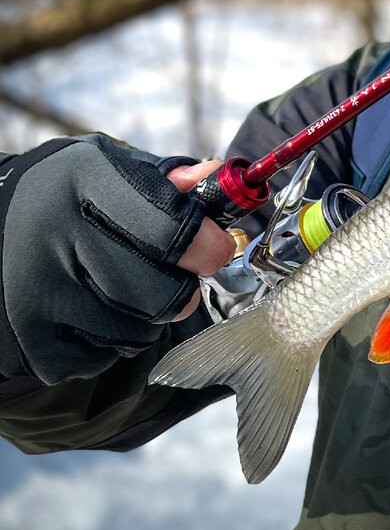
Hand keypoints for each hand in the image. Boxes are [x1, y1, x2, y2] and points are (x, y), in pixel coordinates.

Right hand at [0, 136, 235, 383]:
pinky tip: (95, 312)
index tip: (216, 249)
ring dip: (149, 318)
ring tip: (125, 289)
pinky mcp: (28, 336)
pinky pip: (103, 358)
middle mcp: (53, 233)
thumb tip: (221, 178)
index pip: (170, 227)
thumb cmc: (70, 198)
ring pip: (137, 331)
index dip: (207, 245)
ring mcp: (34, 289)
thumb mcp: (112, 171)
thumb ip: (170, 180)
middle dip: (182, 289)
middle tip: (174, 278)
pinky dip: (113, 343)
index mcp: (84, 179)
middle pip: (160, 292)